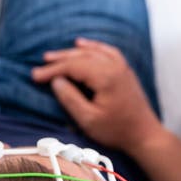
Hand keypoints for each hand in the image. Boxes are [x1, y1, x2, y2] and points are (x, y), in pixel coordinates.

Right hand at [31, 37, 160, 152]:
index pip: (73, 66)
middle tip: (42, 63)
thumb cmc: (116, 131)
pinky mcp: (125, 71)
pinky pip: (107, 51)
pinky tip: (83, 45)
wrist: (144, 135)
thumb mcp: (88, 120)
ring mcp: (122, 67)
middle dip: (60, 59)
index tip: (35, 76)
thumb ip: (70, 99)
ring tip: (55, 55)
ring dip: (73, 52)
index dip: (52, 70)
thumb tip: (56, 81)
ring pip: (93, 51)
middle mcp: (115, 67)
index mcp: (105, 77)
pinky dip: (93, 47)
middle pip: (82, 56)